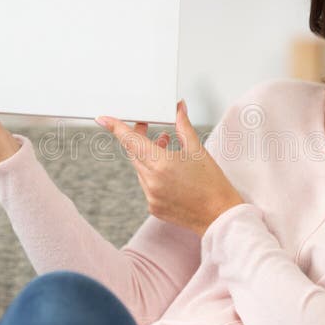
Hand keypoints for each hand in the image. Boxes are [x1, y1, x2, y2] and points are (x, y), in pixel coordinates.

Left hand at [96, 100, 243, 236]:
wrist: (220, 216)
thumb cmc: (212, 184)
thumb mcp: (198, 150)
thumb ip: (183, 126)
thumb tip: (179, 109)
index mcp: (161, 164)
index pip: (131, 140)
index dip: (116, 127)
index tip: (104, 119)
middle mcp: (151, 181)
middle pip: (133, 153)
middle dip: (137, 139)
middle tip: (147, 128)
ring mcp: (150, 196)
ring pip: (140, 169)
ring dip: (147, 157)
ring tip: (166, 149)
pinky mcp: (153, 207)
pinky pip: (146, 185)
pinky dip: (153, 175)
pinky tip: (169, 173)